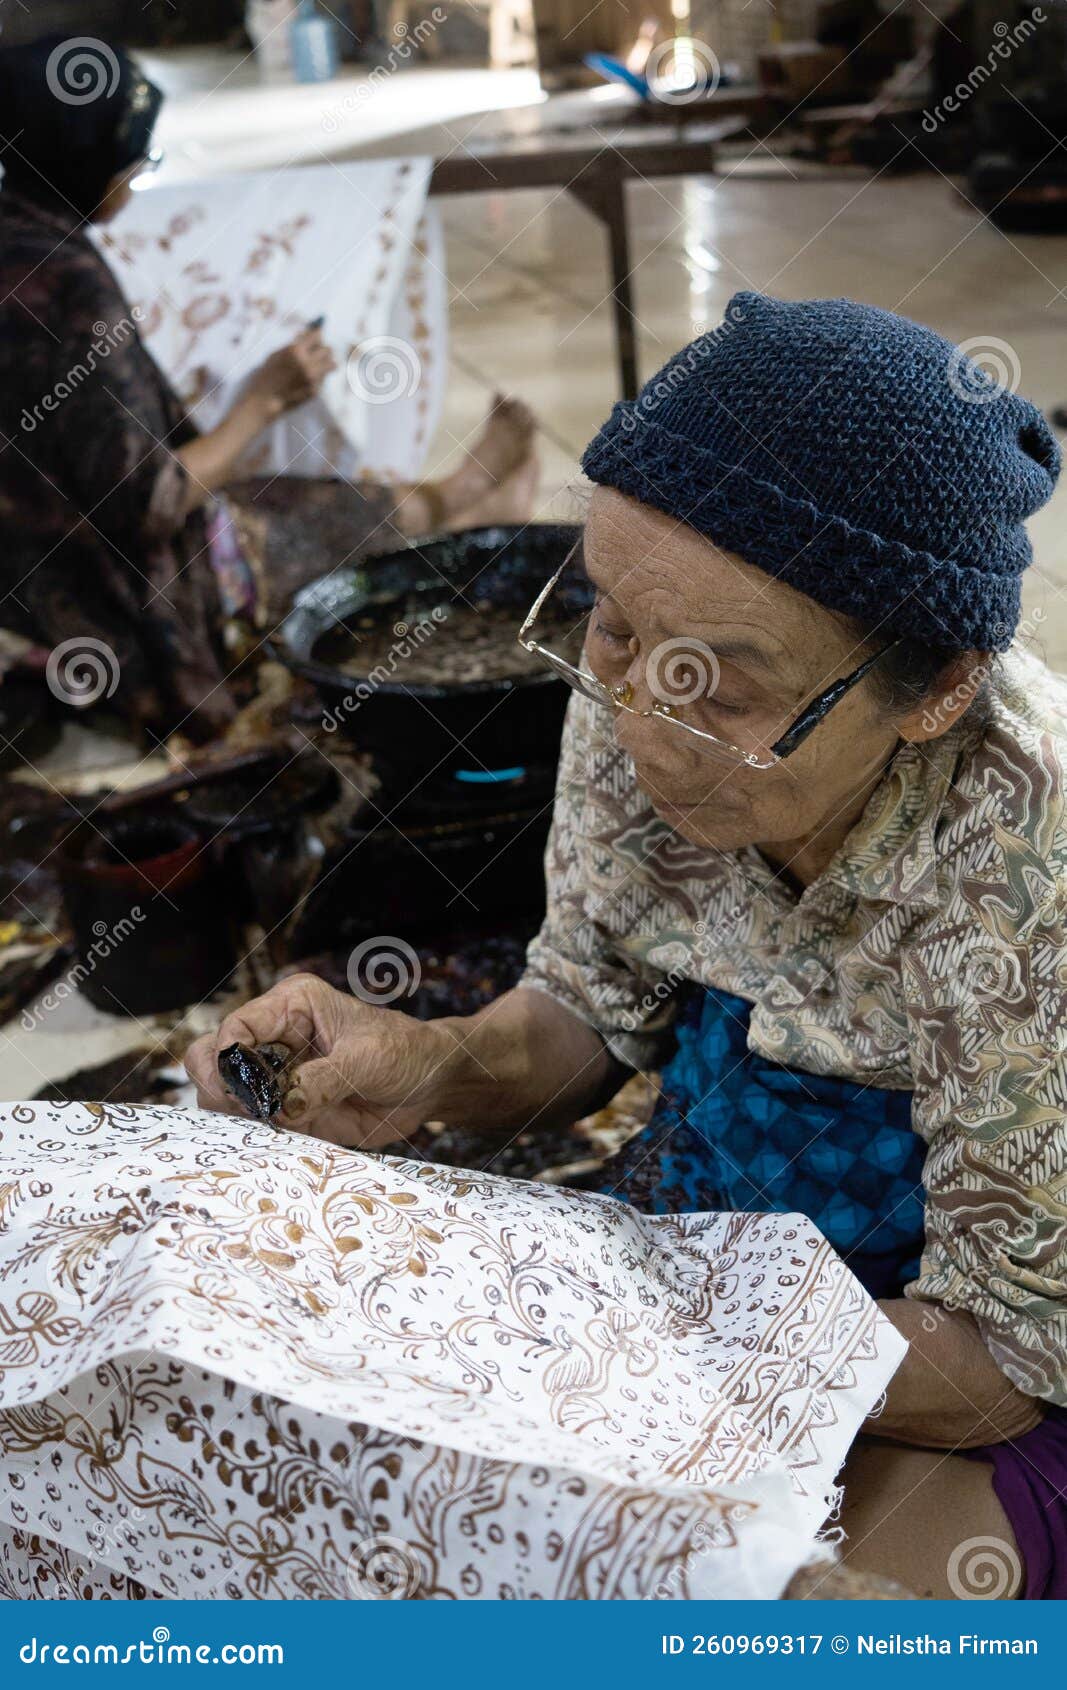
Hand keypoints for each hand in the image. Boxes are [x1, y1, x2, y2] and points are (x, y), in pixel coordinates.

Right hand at [184, 972, 453, 1147]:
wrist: (430, 1083)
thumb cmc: (404, 1052)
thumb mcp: (366, 1059)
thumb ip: (322, 1080)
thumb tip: (280, 1108)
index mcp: (291, 1007)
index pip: (236, 1027)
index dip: (229, 1058)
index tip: (245, 1090)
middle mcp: (273, 1038)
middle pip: (211, 1059)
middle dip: (220, 1088)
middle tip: (250, 1112)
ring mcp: (274, 1076)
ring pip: (222, 1097)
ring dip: (236, 1117)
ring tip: (271, 1126)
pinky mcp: (283, 1110)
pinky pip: (251, 1126)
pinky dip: (254, 1137)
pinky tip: (279, 1140)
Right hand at [244, 328, 335, 419]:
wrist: (264, 399)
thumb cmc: (267, 375)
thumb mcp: (276, 354)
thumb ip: (293, 344)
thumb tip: (307, 334)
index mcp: (295, 350)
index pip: (317, 336)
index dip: (316, 336)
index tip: (315, 339)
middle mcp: (307, 363)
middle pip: (328, 350)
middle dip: (322, 350)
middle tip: (316, 353)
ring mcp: (313, 378)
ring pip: (332, 364)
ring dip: (326, 363)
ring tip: (317, 365)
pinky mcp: (315, 390)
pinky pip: (324, 378)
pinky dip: (319, 376)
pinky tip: (307, 380)